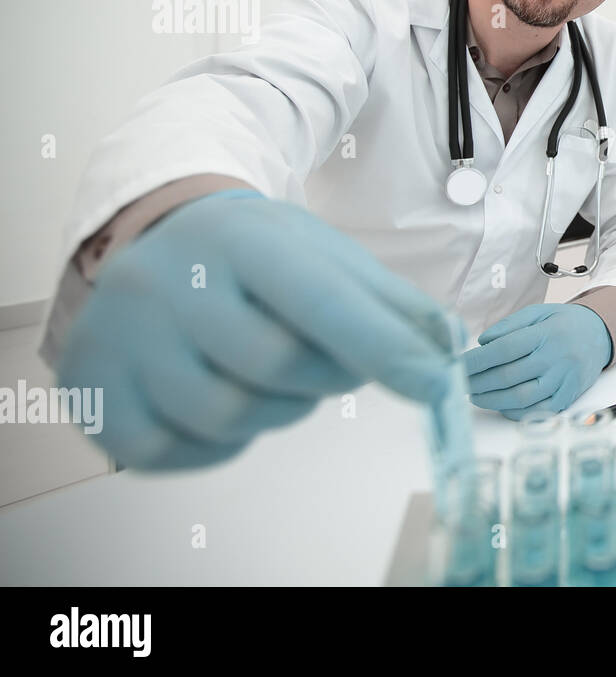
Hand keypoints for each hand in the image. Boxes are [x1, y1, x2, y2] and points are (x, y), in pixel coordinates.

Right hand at [59, 189, 466, 469]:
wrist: (159, 240)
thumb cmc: (259, 258)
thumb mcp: (325, 255)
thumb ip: (391, 304)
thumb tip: (449, 348)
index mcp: (240, 238)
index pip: (320, 300)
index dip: (384, 348)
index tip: (438, 386)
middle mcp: (168, 280)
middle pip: (278, 365)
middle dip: (326, 377)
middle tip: (329, 360)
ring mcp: (121, 336)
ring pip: (228, 415)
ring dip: (278, 411)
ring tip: (275, 377)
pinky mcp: (94, 390)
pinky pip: (173, 451)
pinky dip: (218, 444)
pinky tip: (227, 399)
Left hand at [466, 303, 612, 419]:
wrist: (601, 334)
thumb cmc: (565, 323)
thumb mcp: (539, 313)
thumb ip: (509, 325)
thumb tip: (483, 342)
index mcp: (545, 334)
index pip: (504, 349)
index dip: (477, 360)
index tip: (459, 364)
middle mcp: (555, 357)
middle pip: (509, 375)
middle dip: (478, 382)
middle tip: (461, 382)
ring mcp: (563, 379)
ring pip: (522, 397)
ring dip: (492, 399)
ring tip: (475, 396)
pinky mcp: (569, 396)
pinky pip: (539, 410)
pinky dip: (516, 411)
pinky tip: (500, 405)